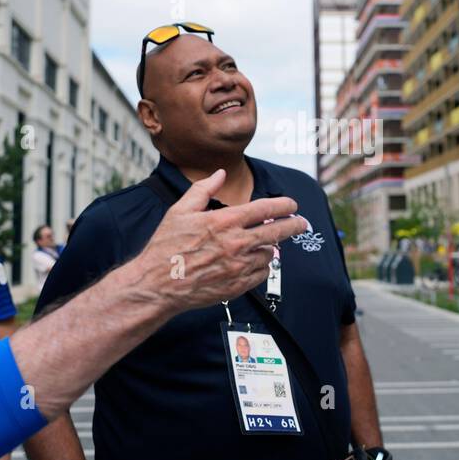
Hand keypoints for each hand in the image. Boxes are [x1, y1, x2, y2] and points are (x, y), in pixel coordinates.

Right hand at [140, 170, 307, 308]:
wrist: (156, 284)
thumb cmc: (165, 248)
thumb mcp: (180, 211)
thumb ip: (203, 190)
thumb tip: (220, 173)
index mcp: (224, 221)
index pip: (265, 209)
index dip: (284, 205)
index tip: (293, 205)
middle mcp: (236, 243)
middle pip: (277, 232)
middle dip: (294, 225)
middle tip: (302, 223)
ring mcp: (238, 266)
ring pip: (269, 254)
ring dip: (270, 248)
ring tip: (264, 245)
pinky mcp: (236, 286)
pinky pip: (261, 275)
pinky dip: (262, 267)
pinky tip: (254, 263)